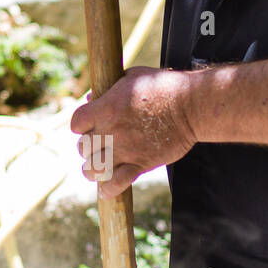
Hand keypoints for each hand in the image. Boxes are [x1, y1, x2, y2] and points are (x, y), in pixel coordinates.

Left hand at [70, 67, 198, 198]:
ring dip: (93, 170)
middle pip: (83, 147)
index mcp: (105, 108)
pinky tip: (105, 191)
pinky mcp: (140, 164)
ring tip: (98, 170)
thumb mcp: (132, 77)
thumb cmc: (165, 86)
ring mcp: (124, 149)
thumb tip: (90, 98)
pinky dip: (108, 190)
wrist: (191, 105)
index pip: (76, 123)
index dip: (81, 126)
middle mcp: (109, 131)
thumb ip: (109, 88)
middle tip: (99, 147)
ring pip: (93, 169)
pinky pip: (115, 184)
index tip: (89, 127)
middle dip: (88, 147)